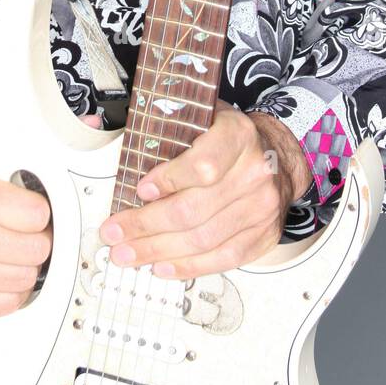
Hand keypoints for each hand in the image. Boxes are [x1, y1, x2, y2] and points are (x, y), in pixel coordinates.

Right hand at [0, 153, 53, 321]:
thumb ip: (12, 177)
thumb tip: (55, 190)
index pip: (36, 214)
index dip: (39, 213)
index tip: (31, 213)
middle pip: (36, 250)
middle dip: (36, 241)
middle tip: (25, 235)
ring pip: (26, 279)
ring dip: (24, 267)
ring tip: (8, 253)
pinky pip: (10, 303)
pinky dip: (10, 289)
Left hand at [97, 99, 308, 279]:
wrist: (276, 156)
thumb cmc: (227, 137)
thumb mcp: (203, 117)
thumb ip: (170, 128)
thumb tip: (109, 137)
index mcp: (237, 135)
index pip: (203, 165)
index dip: (168, 181)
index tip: (139, 190)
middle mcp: (255, 172)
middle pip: (195, 210)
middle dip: (146, 226)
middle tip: (115, 234)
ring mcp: (262, 207)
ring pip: (204, 239)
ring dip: (159, 251)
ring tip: (128, 255)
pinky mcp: (263, 235)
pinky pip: (223, 258)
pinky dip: (189, 267)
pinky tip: (162, 267)